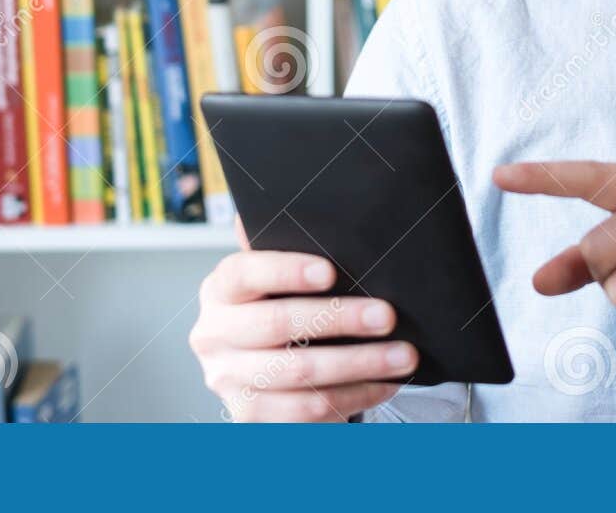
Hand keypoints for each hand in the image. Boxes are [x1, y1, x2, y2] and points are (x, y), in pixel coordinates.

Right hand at [188, 219, 418, 420]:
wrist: (265, 374)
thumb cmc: (280, 311)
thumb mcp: (277, 281)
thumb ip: (285, 249)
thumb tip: (303, 198)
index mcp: (219, 290)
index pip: (244, 274)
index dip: (285, 271)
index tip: (330, 271)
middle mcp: (212, 335)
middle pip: (276, 326)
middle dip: (340, 319)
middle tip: (388, 315)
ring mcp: (228, 381)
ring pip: (299, 373)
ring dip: (360, 364)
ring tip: (403, 355)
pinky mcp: (251, 417)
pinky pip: (309, 410)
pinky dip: (354, 396)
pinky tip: (385, 383)